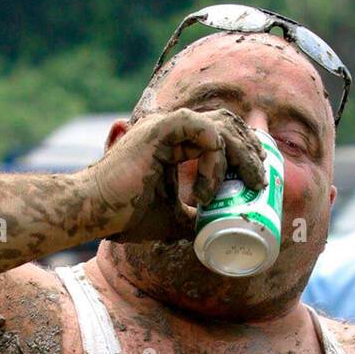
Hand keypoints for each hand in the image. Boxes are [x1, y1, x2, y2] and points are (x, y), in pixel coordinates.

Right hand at [84, 107, 267, 244]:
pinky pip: (205, 134)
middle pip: (228, 123)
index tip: (256, 178)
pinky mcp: (162, 129)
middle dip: (250, 150)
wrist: (95, 212)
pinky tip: (208, 190)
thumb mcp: (172, 219)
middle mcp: (173, 128)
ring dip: (240, 156)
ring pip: (221, 126)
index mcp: (175, 142)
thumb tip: (216, 230)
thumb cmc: (124, 215)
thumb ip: (194, 217)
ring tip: (246, 185)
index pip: (221, 133)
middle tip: (259, 182)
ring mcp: (167, 125)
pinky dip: (215, 160)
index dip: (244, 150)